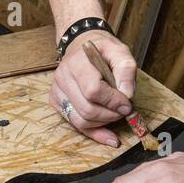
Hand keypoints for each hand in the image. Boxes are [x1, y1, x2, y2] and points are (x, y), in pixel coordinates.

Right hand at [49, 30, 136, 147]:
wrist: (81, 46)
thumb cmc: (102, 51)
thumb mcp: (119, 51)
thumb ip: (126, 69)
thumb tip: (127, 94)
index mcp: (76, 62)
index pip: (93, 90)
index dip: (113, 100)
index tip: (127, 103)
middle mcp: (62, 77)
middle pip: (87, 109)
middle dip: (110, 114)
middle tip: (124, 109)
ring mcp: (57, 91)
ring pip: (80, 121)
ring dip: (104, 123)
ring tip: (115, 113)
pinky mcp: (56, 103)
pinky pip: (76, 125)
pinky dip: (95, 133)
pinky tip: (109, 136)